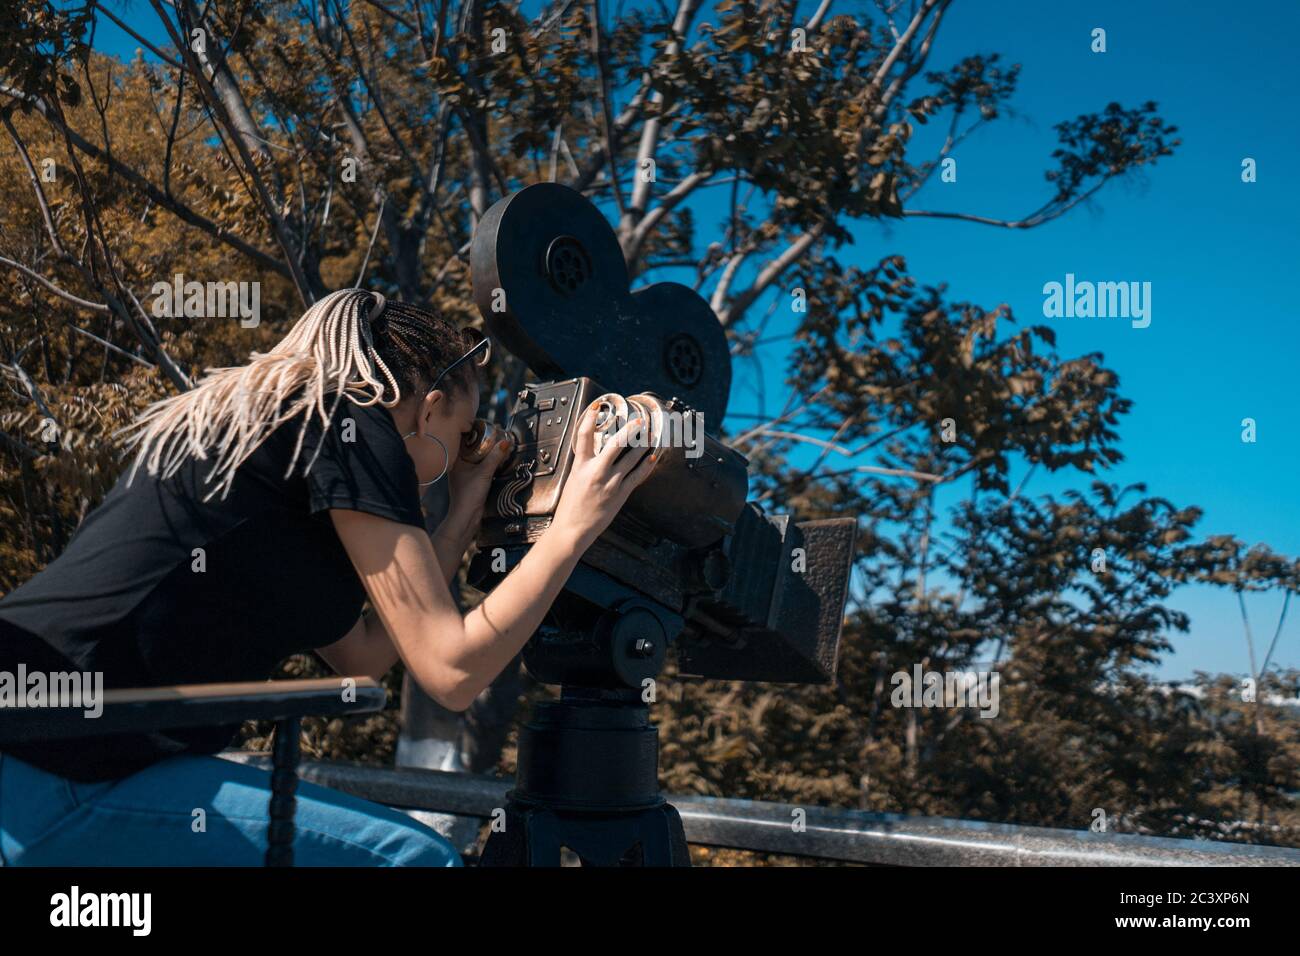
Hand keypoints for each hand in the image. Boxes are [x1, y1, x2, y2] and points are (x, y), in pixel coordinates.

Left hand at [442, 434, 511, 548]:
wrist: (465, 517)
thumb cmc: (468, 495)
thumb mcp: (484, 473)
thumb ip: (495, 457)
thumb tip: (506, 442)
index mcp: (454, 459)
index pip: (461, 437)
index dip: (472, 428)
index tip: (484, 423)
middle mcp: (457, 463)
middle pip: (469, 444)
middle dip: (481, 437)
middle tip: (495, 430)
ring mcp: (463, 471)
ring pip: (474, 454)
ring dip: (485, 448)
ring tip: (497, 441)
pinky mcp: (470, 479)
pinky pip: (478, 463)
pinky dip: (486, 458)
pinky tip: (495, 457)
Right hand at [549, 404, 657, 549]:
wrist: (573, 529)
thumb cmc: (570, 507)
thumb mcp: (573, 480)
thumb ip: (584, 466)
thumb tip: (593, 455)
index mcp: (580, 466)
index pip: (583, 435)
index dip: (590, 418)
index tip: (597, 407)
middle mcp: (596, 471)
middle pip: (616, 443)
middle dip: (630, 429)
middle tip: (639, 420)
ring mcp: (610, 482)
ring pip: (631, 458)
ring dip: (643, 445)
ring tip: (650, 436)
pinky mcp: (620, 494)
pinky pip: (637, 476)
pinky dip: (646, 466)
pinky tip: (652, 458)